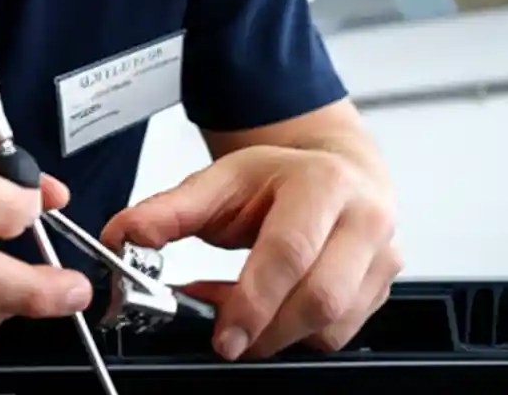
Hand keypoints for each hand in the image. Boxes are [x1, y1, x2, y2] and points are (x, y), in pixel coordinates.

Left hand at [101, 145, 401, 360]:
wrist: (335, 169)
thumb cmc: (280, 176)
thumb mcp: (221, 179)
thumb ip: (170, 209)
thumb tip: (124, 234)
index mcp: (323, 184)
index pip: (290, 252)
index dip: (253, 300)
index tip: (222, 333)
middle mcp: (364, 219)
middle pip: (321, 298)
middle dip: (267, 330)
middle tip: (227, 338)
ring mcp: (382, 256)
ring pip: (335, 325)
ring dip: (280, 333)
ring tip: (243, 312)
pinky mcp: (384, 288)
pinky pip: (341, 332)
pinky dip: (298, 334)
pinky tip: (271, 312)